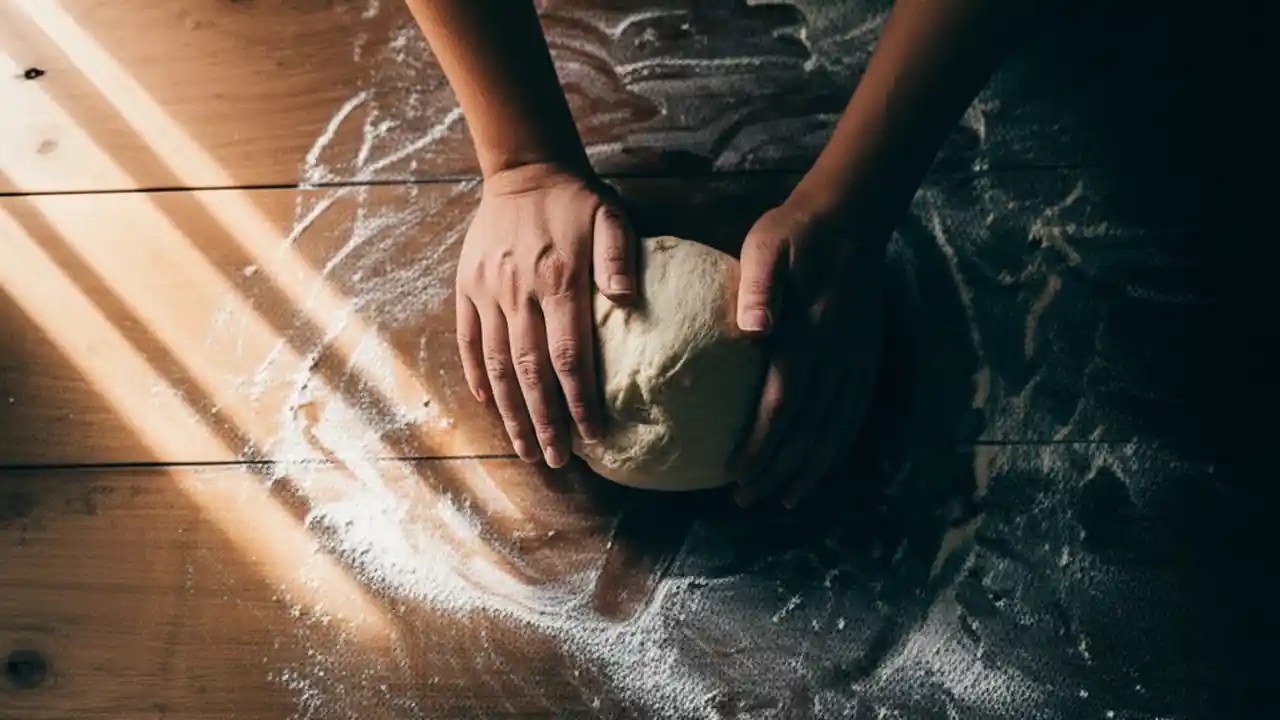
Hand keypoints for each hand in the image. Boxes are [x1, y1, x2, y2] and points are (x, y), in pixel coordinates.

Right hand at [455, 162, 634, 466]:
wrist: (522, 168)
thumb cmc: (576, 199)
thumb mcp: (610, 215)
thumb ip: (620, 257)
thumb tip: (626, 300)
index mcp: (559, 281)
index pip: (569, 357)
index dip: (579, 400)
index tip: (592, 436)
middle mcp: (519, 293)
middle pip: (530, 371)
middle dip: (544, 421)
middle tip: (557, 460)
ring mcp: (488, 293)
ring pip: (497, 364)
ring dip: (511, 411)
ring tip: (525, 449)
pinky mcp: (466, 288)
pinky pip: (468, 340)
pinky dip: (477, 376)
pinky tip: (490, 405)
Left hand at [732, 196, 886, 507]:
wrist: (853, 216)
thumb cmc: (795, 231)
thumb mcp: (766, 245)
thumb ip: (758, 288)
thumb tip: (753, 333)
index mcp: (806, 332)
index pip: (782, 403)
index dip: (762, 444)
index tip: (738, 474)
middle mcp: (835, 355)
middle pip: (807, 428)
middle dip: (777, 470)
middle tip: (746, 500)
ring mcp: (856, 360)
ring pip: (834, 429)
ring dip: (808, 470)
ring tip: (782, 501)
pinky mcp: (866, 358)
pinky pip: (854, 414)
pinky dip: (836, 447)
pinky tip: (819, 468)